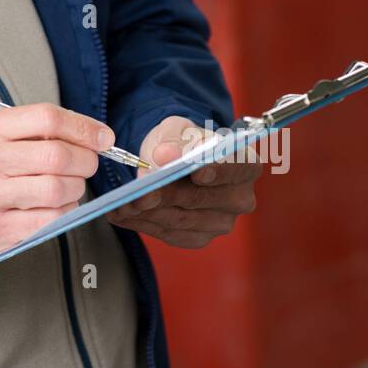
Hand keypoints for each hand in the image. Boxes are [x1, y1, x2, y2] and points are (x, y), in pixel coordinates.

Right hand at [0, 102, 112, 254]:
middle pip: (56, 156)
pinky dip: (64, 212)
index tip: (103, 138)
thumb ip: (45, 128)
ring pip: (57, 190)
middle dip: (85, 161)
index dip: (84, 128)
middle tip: (87, 164)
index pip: (47, 118)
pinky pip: (50, 220)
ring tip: (69, 185)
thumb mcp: (4, 132)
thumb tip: (99, 137)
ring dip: (76, 188)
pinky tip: (57, 205)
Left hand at [103, 115, 260, 248]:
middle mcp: (240, 198)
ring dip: (148, 213)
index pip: (237, 169)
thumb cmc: (183, 142)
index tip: (196, 172)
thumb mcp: (177, 129)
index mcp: (245, 164)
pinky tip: (123, 214)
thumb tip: (166, 156)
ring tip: (122, 203)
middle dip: (167, 196)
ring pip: (181, 221)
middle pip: (201, 200)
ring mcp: (221, 222)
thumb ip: (174, 139)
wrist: (175, 160)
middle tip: (139, 193)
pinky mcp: (199, 238)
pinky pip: (169, 234)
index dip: (217, 171)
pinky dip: (143, 223)